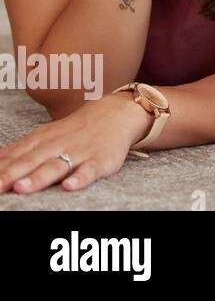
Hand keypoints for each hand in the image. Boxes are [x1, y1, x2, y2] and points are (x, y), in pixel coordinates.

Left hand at [0, 92, 150, 193]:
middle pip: (31, 162)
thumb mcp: (44, 135)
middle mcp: (57, 146)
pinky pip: (89, 171)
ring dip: (38, 177)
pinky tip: (69, 186)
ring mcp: (79, 153)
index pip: (15, 156)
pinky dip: (80, 178)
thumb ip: (19, 150)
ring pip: (56, 167)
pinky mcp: (100, 161)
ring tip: (22, 188)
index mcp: (41, 140)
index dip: (0, 169)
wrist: (116, 113)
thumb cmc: (75, 130)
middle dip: (11, 174)